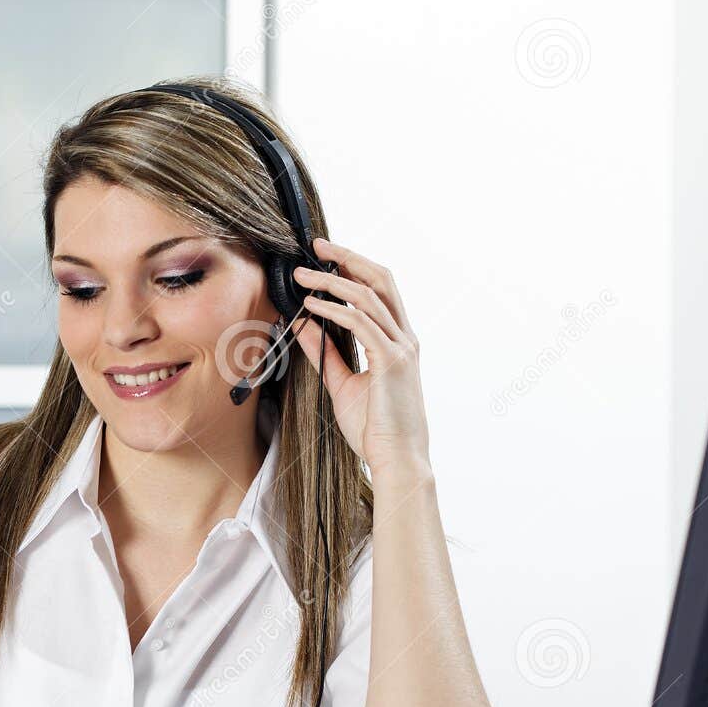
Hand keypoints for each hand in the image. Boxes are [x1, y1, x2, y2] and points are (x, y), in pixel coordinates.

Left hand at [289, 237, 431, 479]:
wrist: (396, 459)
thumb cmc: (375, 428)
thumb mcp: (342, 384)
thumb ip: (326, 352)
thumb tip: (303, 324)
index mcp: (397, 341)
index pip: (379, 289)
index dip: (354, 266)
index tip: (324, 255)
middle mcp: (404, 338)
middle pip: (380, 279)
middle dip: (348, 257)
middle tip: (316, 247)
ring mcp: (401, 348)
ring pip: (368, 296)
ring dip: (332, 281)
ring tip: (303, 276)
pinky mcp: (392, 361)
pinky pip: (360, 323)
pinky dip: (333, 309)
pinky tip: (311, 306)